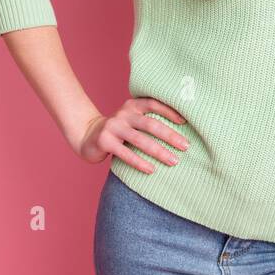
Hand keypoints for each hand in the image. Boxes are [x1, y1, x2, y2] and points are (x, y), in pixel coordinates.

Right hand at [75, 97, 189, 171]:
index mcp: (133, 105)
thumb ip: (149, 120)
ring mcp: (113, 127)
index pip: (154, 104)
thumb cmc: (120, 130)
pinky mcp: (105, 141)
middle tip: (186, 147)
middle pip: (150, 124)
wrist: (88, 136)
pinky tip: (151, 169)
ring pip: (140, 140)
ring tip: (173, 161)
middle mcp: (123, 113)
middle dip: (170, 136)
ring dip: (159, 151)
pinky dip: (139, 162)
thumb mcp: (132, 120)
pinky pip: (125, 153)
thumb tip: (181, 129)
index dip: (170, 111)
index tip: (185, 122)